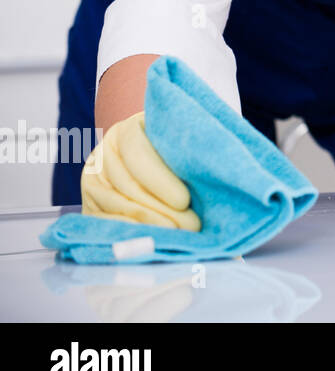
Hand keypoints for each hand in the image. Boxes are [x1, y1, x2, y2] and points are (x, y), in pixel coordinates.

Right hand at [81, 111, 200, 230]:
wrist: (151, 159)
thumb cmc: (173, 149)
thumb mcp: (179, 140)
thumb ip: (186, 148)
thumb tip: (208, 165)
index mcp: (125, 131)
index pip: (137, 152)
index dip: (160, 179)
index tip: (185, 200)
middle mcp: (102, 155)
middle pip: (127, 184)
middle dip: (160, 208)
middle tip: (190, 225)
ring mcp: (92, 181)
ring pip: (116, 204)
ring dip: (148, 222)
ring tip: (177, 233)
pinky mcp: (89, 206)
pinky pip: (105, 221)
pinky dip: (130, 232)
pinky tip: (152, 239)